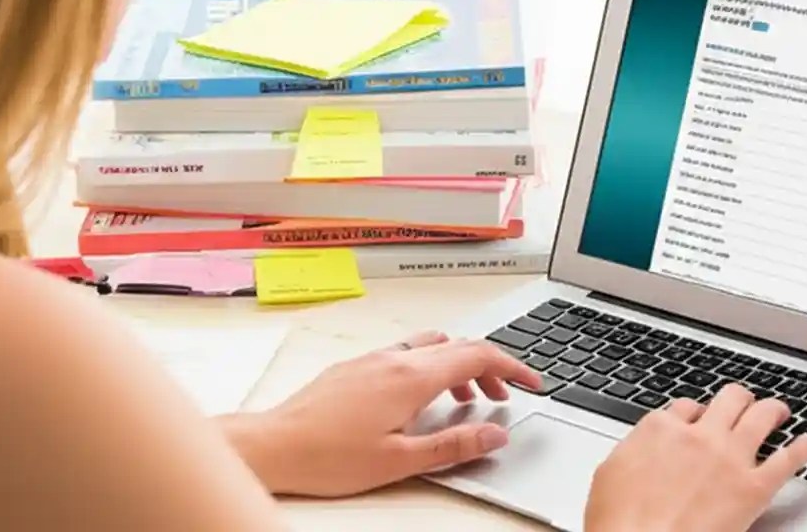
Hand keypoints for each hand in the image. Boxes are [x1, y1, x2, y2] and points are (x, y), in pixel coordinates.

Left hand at [219, 331, 541, 496]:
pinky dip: (430, 367)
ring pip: (433, 346)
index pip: (479, 356)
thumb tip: (494, 434)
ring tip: (467, 399)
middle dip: (491, 368)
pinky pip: (407, 352)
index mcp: (411, 377)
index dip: (513, 367)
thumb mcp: (401, 460)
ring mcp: (373, 358)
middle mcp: (394, 358)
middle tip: (504, 397)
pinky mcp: (356, 366)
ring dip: (459, 365)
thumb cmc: (327, 456)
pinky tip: (422, 397)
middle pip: (460, 346)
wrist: (273, 446)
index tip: (533, 382)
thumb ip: (454, 444)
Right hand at [585, 385, 806, 531]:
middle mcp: (698, 435)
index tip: (699, 421)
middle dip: (738, 399)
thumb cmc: (619, 523)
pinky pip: (787, 460)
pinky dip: (802, 448)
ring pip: (762, 416)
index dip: (695, 414)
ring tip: (779, 411)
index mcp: (660, 429)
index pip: (686, 407)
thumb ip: (635, 449)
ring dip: (773, 410)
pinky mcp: (753, 488)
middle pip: (728, 399)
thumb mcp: (610, 473)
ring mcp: (728, 458)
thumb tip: (644, 445)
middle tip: (744, 404)